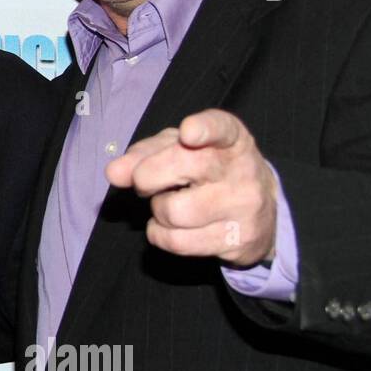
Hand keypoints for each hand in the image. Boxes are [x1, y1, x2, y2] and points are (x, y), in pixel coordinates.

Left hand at [104, 108, 277, 266]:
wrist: (256, 213)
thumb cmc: (206, 172)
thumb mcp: (177, 151)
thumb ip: (143, 155)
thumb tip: (113, 172)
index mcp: (232, 139)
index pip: (222, 128)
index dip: (204, 129)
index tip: (188, 132)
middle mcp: (243, 170)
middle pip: (183, 167)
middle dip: (147, 176)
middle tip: (145, 181)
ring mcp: (244, 208)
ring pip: (173, 211)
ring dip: (157, 210)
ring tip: (171, 204)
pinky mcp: (237, 241)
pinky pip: (176, 241)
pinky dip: (160, 234)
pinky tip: (173, 227)